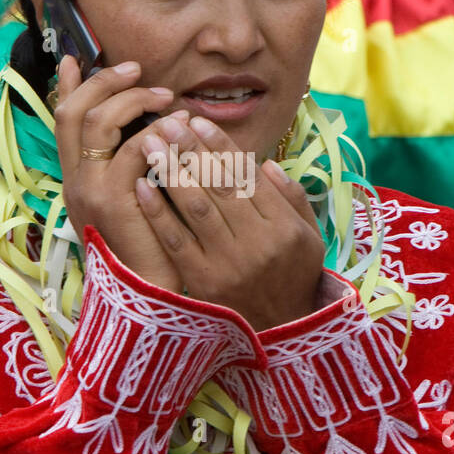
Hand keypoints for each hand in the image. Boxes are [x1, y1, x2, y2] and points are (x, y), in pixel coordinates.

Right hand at [53, 55, 185, 291]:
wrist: (152, 297)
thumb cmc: (156, 249)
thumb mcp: (140, 200)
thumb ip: (137, 167)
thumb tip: (154, 126)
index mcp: (77, 181)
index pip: (63, 123)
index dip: (68, 87)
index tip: (76, 59)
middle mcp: (74, 183)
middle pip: (72, 113)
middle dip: (103, 83)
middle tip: (135, 70)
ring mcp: (88, 191)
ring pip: (97, 122)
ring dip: (134, 102)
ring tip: (167, 98)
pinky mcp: (112, 202)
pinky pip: (131, 151)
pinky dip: (156, 134)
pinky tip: (179, 129)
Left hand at [134, 113, 325, 330]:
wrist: (282, 330)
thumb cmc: (295, 276)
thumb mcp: (311, 237)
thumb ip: (292, 198)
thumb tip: (263, 163)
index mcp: (285, 227)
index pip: (247, 177)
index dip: (220, 146)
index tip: (198, 122)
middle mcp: (258, 243)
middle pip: (219, 186)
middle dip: (191, 150)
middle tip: (168, 123)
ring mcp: (228, 263)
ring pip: (196, 207)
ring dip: (171, 170)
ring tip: (151, 143)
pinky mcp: (202, 282)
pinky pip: (175, 240)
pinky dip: (158, 211)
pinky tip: (142, 185)